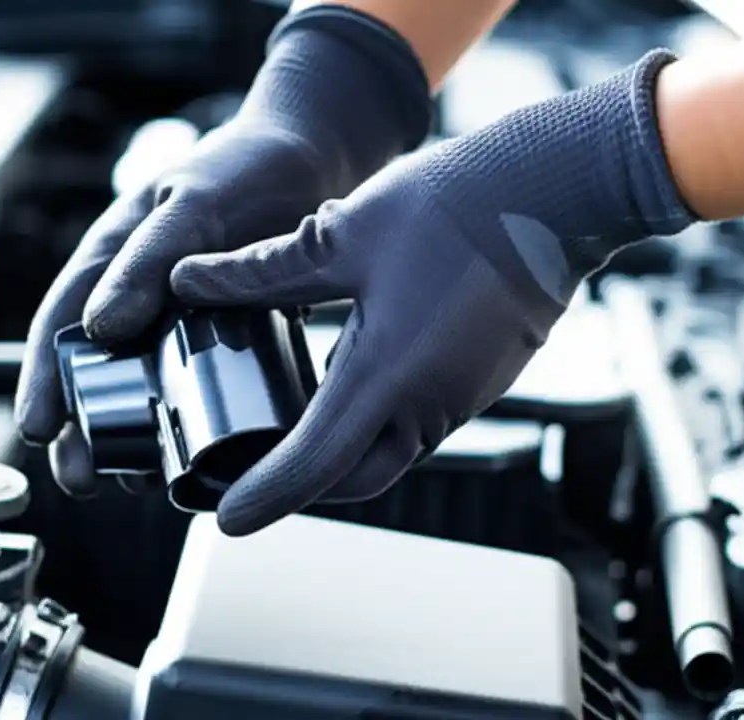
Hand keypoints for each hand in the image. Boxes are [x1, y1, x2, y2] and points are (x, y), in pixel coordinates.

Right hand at [14, 6, 431, 494]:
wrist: (313, 160)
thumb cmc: (244, 169)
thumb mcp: (194, 207)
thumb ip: (146, 262)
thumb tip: (97, 329)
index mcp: (110, 258)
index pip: (57, 323)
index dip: (41, 379)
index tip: (37, 430)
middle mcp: (133, 296)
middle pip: (91, 373)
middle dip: (81, 431)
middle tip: (82, 481)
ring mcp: (174, 320)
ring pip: (139, 389)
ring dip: (131, 437)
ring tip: (135, 483)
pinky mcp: (217, 338)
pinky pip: (194, 390)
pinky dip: (188, 425)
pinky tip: (195, 459)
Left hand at [171, 49, 697, 534]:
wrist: (555, 187)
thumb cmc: (452, 204)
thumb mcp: (337, 237)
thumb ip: (259, 273)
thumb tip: (188, 281)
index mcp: (387, 376)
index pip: (312, 466)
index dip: (264, 496)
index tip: (226, 518)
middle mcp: (428, 403)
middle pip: (350, 478)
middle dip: (295, 484)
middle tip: (242, 472)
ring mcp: (460, 396)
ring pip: (384, 454)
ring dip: (333, 453)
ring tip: (276, 428)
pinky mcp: (474, 380)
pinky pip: (412, 424)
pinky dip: (368, 423)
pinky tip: (334, 383)